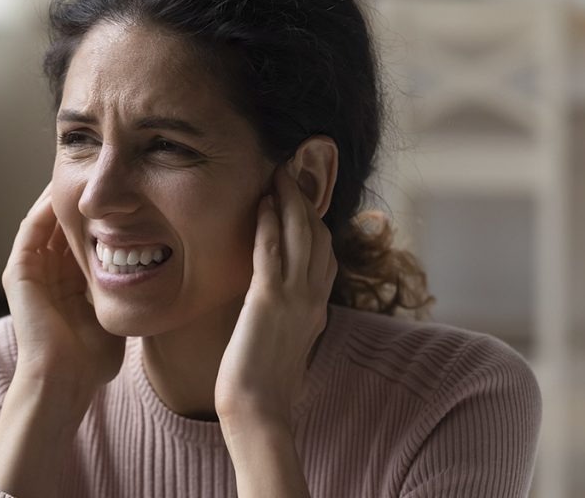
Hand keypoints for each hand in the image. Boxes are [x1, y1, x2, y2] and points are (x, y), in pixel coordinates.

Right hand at [2, 182, 124, 389]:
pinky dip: (45, 209)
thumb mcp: (116, 315)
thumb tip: (162, 281)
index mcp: (69, 283)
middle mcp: (48, 273)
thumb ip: (128, 296)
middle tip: (102, 172)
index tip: (125, 193)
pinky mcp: (18, 272)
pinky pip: (30, 230)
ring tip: (84, 172)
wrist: (64, 380)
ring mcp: (31, 271)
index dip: (102, 214)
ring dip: (62, 197)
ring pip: (46, 221)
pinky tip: (63, 192)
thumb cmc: (92, 360)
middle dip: (83, 199)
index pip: (84, 237)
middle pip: (64, 223)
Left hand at [214, 166, 337, 424]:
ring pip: (300, 237)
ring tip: (280, 172)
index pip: (325, 255)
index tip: (306, 198)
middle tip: (295, 169)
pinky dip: (269, 224)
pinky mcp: (268, 302)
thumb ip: (289, 324)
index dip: (317, 223)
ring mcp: (294, 300)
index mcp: (316, 310)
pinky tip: (262, 203)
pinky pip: (272, 253)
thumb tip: (284, 316)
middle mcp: (312, 300)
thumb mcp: (286, 348)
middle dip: (307, 200)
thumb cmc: (265, 389)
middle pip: (318, 237)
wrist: (259, 414)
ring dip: (290, 201)